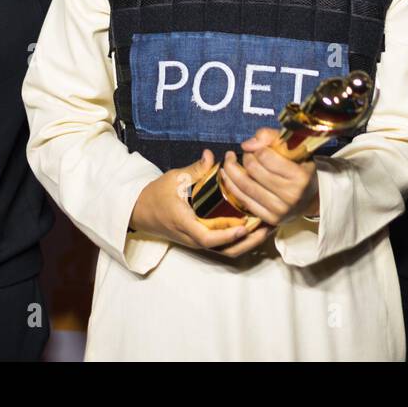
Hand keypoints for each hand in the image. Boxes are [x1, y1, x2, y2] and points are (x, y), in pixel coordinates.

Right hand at [130, 151, 270, 257]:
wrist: (140, 212)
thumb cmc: (156, 195)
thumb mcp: (173, 179)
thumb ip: (194, 169)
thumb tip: (210, 155)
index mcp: (184, 224)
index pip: (208, 238)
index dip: (227, 235)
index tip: (244, 227)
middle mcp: (193, 238)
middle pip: (224, 251)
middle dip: (248, 242)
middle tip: (267, 226)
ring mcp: (198, 241)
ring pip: (226, 250)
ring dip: (247, 242)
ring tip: (266, 227)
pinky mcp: (201, 240)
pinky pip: (223, 245)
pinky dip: (240, 239)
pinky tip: (253, 226)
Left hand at [218, 128, 318, 226]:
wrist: (311, 199)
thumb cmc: (300, 169)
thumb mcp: (292, 148)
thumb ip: (270, 138)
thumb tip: (246, 144)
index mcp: (299, 176)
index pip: (266, 157)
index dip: (257, 149)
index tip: (258, 148)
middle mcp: (290, 195)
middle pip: (253, 170)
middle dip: (245, 158)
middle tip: (244, 154)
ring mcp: (280, 209)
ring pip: (245, 186)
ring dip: (231, 171)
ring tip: (228, 161)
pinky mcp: (270, 218)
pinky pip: (244, 200)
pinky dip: (231, 186)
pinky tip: (227, 176)